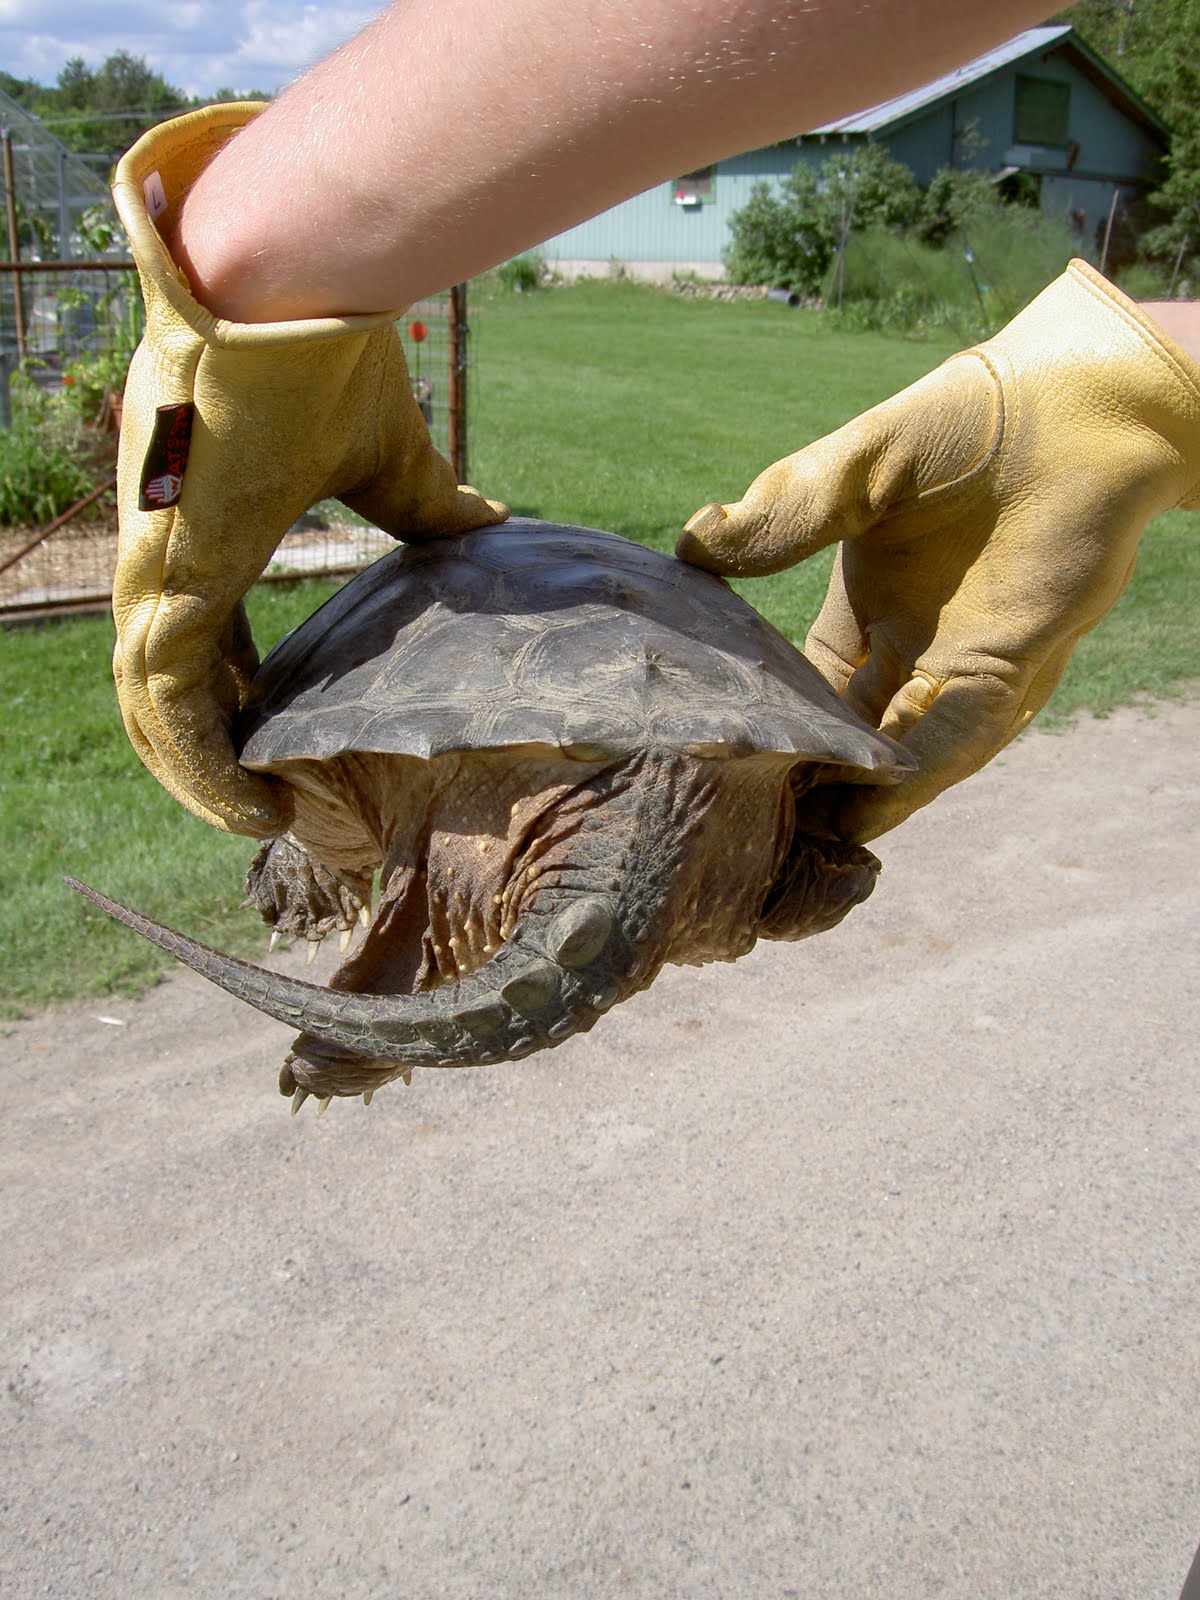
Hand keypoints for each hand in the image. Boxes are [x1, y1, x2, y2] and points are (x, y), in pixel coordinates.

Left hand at [111, 104, 505, 836]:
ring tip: (257, 822)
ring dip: (197, 774)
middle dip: (205, 750)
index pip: (200, 636)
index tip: (276, 743)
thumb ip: (424, 502)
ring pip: (149, 704)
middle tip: (263, 803)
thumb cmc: (326, 351)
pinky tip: (243, 805)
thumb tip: (491, 522)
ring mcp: (152, 560)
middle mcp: (159, 548)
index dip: (230, 697)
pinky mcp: (166, 571)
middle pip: (160, 683)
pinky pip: (165, 696)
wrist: (290, 282)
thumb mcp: (386, 454)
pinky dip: (197, 760)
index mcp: (201, 523)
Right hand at [679, 261, 1199, 840]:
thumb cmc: (965, 423)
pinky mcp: (1008, 670)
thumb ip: (782, 514)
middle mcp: (909, 653)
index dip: (767, 726)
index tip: (712, 761)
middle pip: (845, 738)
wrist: (1073, 409)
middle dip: (805, 784)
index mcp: (864, 611)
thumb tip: (689, 545)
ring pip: (897, 758)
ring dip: (854, 801)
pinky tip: (869, 807)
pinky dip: (915, 775)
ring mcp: (958, 668)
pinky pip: (955, 738)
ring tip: (796, 848)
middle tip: (744, 834)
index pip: (803, 688)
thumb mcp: (852, 469)